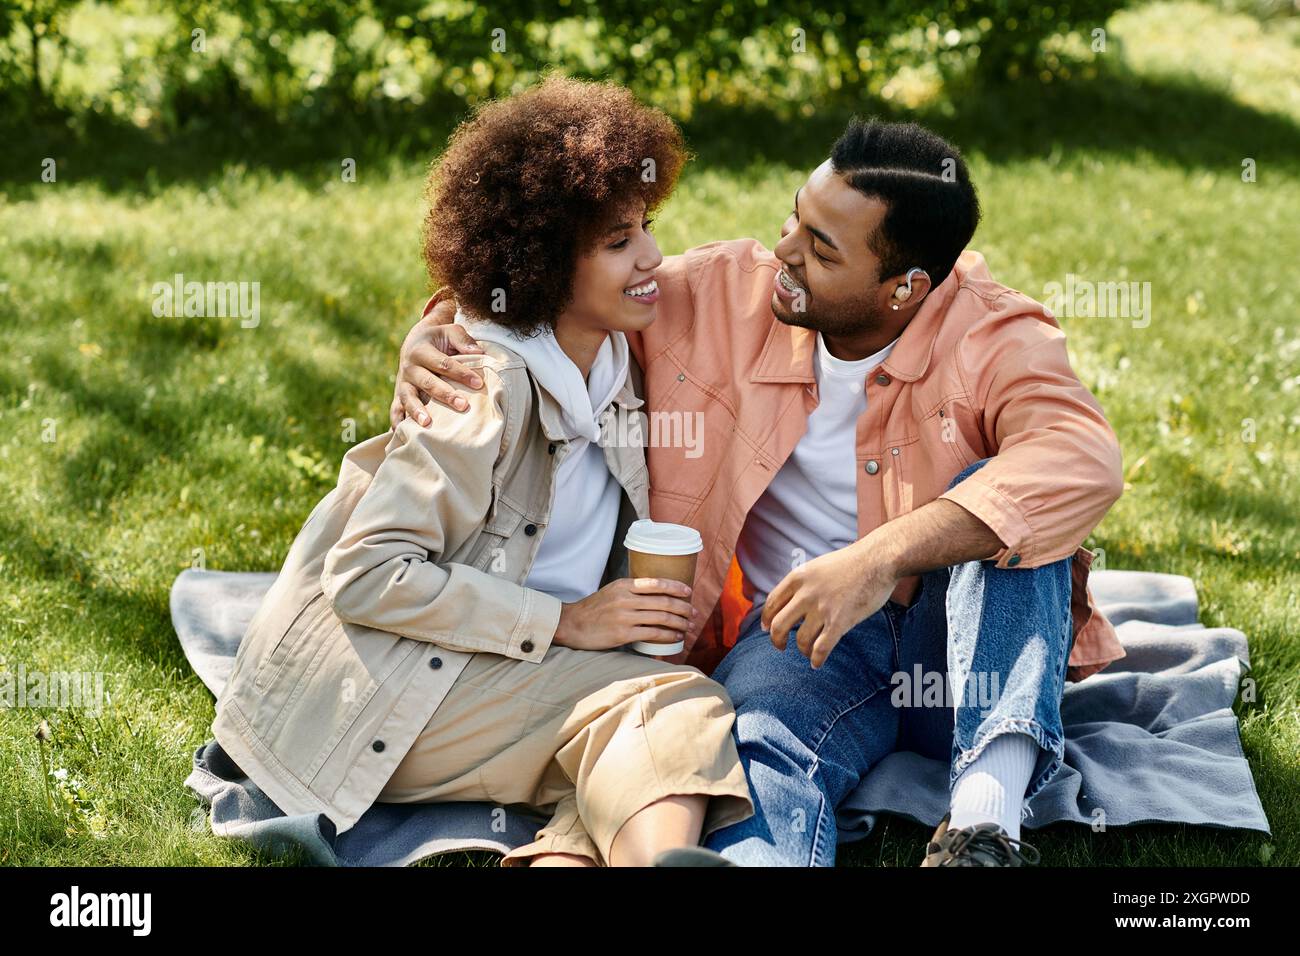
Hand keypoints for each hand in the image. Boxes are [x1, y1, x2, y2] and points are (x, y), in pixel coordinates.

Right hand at [390, 297, 486, 427]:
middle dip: (445, 395)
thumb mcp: (450, 332)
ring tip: (427, 424)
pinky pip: (395, 409)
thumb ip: (463, 340)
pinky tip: (401, 432)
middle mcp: (409, 367)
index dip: (461, 373)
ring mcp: (402, 383)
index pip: (443, 363)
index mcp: (420, 350)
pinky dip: (397, 421)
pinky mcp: (398, 395)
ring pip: (408, 398)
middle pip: (427, 383)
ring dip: (417, 411)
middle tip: (463, 405)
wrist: (415, 342)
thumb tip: (478, 354)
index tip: (478, 383)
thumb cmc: (439, 339)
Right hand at [554, 578, 697, 651]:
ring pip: (661, 618)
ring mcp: (624, 616)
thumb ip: (631, 592)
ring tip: (689, 627)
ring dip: (680, 623)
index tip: (688, 591)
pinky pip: (652, 633)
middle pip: (663, 601)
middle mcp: (625, 599)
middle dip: (683, 608)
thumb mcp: (611, 592)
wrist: (571, 625)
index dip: (675, 586)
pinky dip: (668, 635)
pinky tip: (676, 637)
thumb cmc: (593, 609)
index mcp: (624, 585)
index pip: (656, 583)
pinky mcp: (622, 634)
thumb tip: (656, 595)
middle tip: (694, 613)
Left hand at [761, 540, 899, 668]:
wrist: (877, 560)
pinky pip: (821, 648)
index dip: (766, 618)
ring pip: (801, 640)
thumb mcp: (818, 566)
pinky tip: (817, 663)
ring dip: (802, 650)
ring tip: (807, 652)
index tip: (766, 627)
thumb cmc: (851, 562)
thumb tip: (792, 602)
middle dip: (777, 640)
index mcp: (798, 577)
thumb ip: (803, 583)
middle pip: (778, 625)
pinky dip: (816, 659)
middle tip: (781, 646)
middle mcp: (805, 594)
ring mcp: (822, 608)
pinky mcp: (839, 622)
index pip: (772, 602)